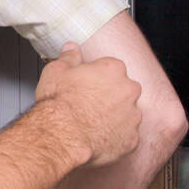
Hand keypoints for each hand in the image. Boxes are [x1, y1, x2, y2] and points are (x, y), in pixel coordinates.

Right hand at [35, 42, 141, 167]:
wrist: (61, 135)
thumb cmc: (59, 104)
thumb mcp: (56, 71)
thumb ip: (69, 57)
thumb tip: (71, 49)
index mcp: (113, 69)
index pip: (111, 68)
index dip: (97, 78)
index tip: (87, 85)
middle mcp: (128, 90)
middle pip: (123, 90)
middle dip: (110, 96)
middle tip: (89, 104)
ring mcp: (132, 115)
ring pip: (127, 113)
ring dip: (115, 116)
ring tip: (92, 123)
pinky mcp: (131, 139)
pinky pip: (126, 136)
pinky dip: (115, 137)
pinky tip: (98, 137)